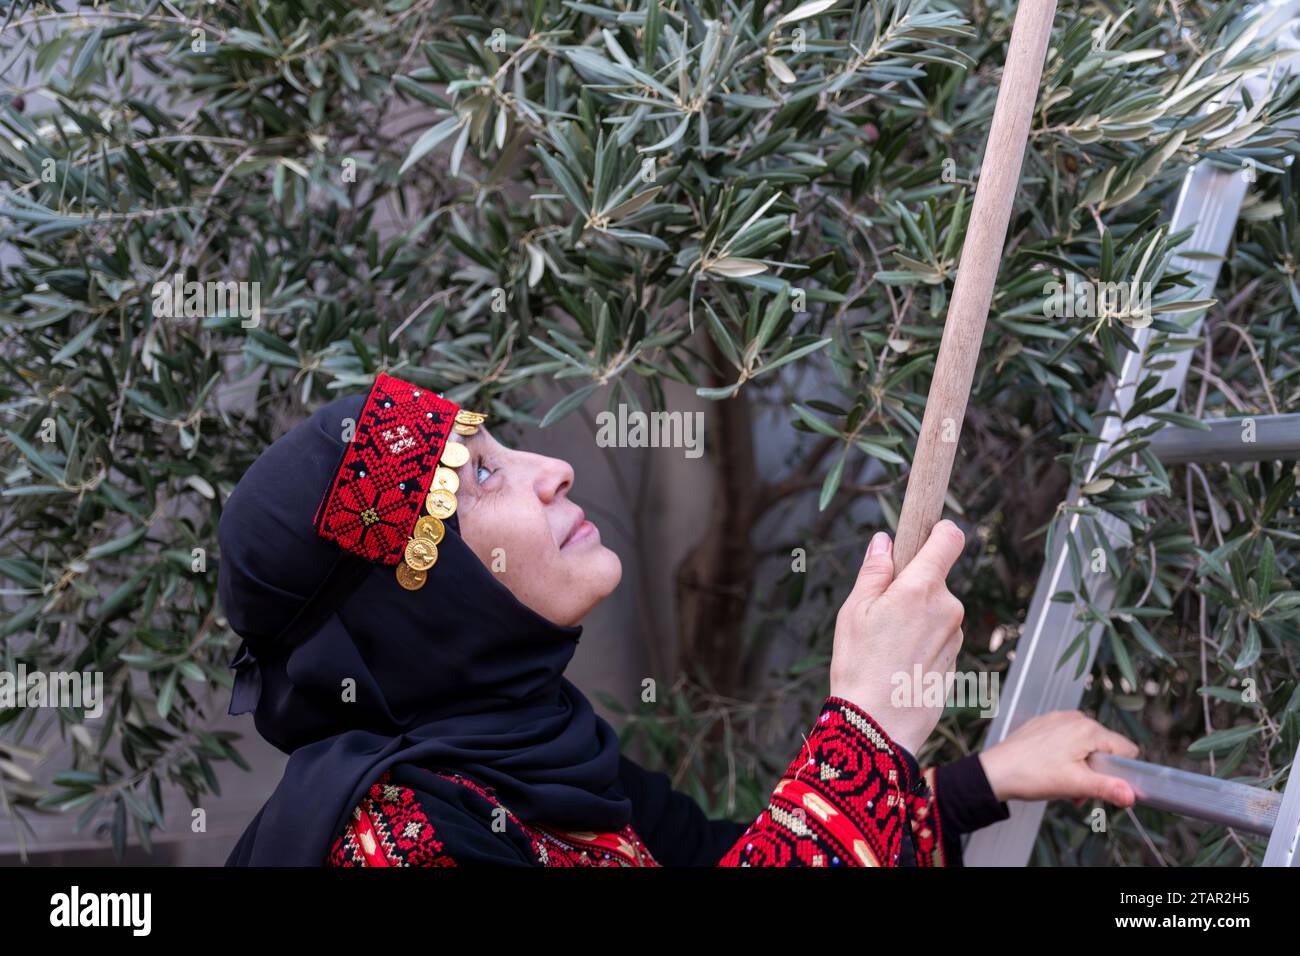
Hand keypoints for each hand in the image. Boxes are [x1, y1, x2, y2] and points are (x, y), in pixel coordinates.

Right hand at [829, 520, 965, 753]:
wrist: (878, 725)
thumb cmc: (860, 666)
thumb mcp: (854, 611)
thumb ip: (874, 571)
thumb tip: (884, 541)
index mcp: (922, 587)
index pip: (949, 539)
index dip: (938, 531)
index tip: (924, 534)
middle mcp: (948, 607)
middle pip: (935, 579)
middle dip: (912, 586)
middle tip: (880, 612)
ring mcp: (955, 635)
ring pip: (937, 610)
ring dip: (917, 617)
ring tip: (886, 645)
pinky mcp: (955, 659)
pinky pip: (939, 637)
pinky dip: (922, 641)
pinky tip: (899, 663)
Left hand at [978, 711, 1138, 804]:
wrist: (995, 772)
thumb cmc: (1031, 775)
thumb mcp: (1075, 785)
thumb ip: (1108, 788)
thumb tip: (1131, 794)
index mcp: (1087, 729)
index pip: (1126, 749)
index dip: (1120, 772)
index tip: (1104, 785)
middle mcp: (1074, 718)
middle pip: (1105, 749)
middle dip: (1097, 773)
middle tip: (1078, 790)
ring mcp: (1057, 720)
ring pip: (1086, 747)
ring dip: (1081, 768)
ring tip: (1063, 784)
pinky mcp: (1044, 725)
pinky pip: (1067, 741)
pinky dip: (1066, 758)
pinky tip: (1051, 771)